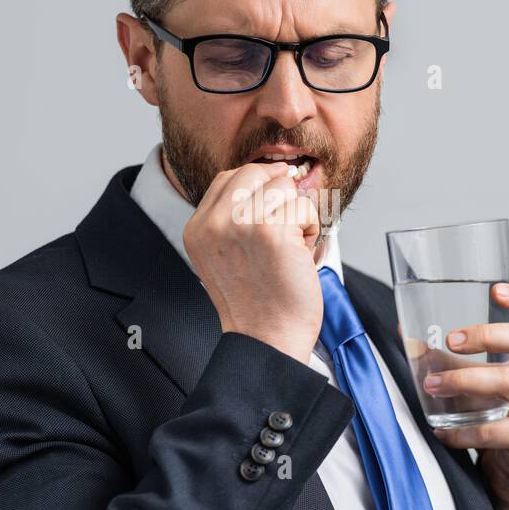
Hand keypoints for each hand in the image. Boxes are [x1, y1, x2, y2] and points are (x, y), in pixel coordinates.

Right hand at [183, 161, 322, 364]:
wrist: (268, 338)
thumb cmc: (257, 301)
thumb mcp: (224, 255)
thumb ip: (233, 217)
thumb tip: (273, 176)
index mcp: (198, 228)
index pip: (228, 177)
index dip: (257, 183)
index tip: (272, 205)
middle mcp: (214, 223)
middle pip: (254, 172)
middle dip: (279, 193)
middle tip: (285, 225)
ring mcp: (242, 224)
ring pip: (283, 186)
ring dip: (296, 213)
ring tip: (289, 246)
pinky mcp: (272, 231)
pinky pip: (304, 207)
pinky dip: (310, 229)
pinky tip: (299, 254)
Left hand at [424, 283, 508, 509]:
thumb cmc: (499, 414)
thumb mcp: (477, 380)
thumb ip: (448, 359)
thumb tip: (407, 335)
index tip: (496, 289)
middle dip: (486, 335)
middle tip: (451, 339)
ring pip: (507, 382)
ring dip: (463, 380)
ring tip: (432, 385)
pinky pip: (496, 429)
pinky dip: (464, 431)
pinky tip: (442, 431)